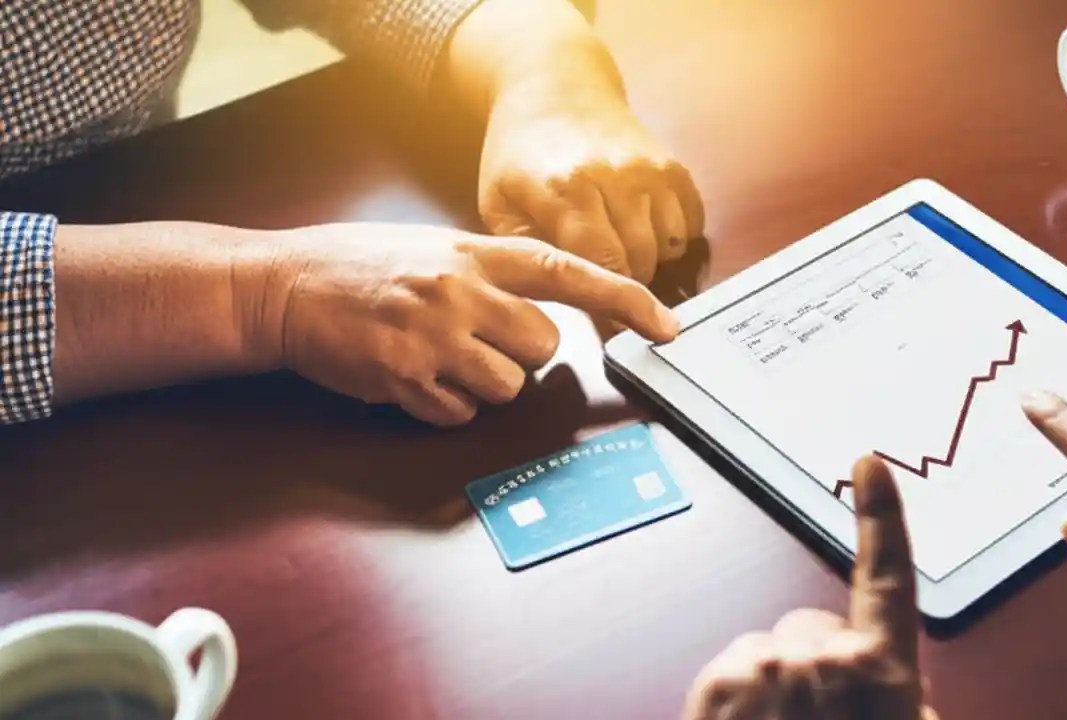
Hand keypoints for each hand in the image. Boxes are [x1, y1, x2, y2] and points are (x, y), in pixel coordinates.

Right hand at [256, 224, 677, 424]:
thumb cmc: (360, 265)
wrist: (283, 287)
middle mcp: (460, 290)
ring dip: (484, 384)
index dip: (625, 298)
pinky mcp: (405, 378)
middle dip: (523, 354)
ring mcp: (433, 337)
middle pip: (544, 346)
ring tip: (442, 358)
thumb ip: (489, 270)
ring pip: (506, 387)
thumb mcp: (433, 247)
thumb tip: (542, 307)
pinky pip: (460, 412)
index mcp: (473, 251)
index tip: (666, 327)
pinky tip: (415, 377)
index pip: (567, 271)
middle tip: (482, 341)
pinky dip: (445, 404)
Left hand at [477, 74, 704, 284]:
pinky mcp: (674, 166)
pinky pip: (690, 226)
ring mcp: (650, 170)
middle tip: (602, 283)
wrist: (555, 89)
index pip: (600, 264)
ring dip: (649, 262)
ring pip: (668, 248)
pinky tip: (643, 231)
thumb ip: (528, 253)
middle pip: (638, 262)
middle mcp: (615, 178)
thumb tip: (563, 300)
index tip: (605, 332)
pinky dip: (672, 240)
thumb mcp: (499, 204)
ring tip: (620, 252)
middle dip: (623, 284)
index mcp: (565, 190)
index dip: (605, 305)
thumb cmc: (520, 155)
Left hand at [684, 457, 935, 719]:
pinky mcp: (719, 685)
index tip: (869, 468)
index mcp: (884, 673)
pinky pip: (730, 672)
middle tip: (820, 717)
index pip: (888, 577)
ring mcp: (767, 671)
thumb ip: (899, 690)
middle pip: (810, 627)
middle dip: (812, 662)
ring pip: (766, 652)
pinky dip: (736, 702)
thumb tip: (890, 674)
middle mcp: (825, 662)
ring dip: (771, 686)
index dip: (881, 517)